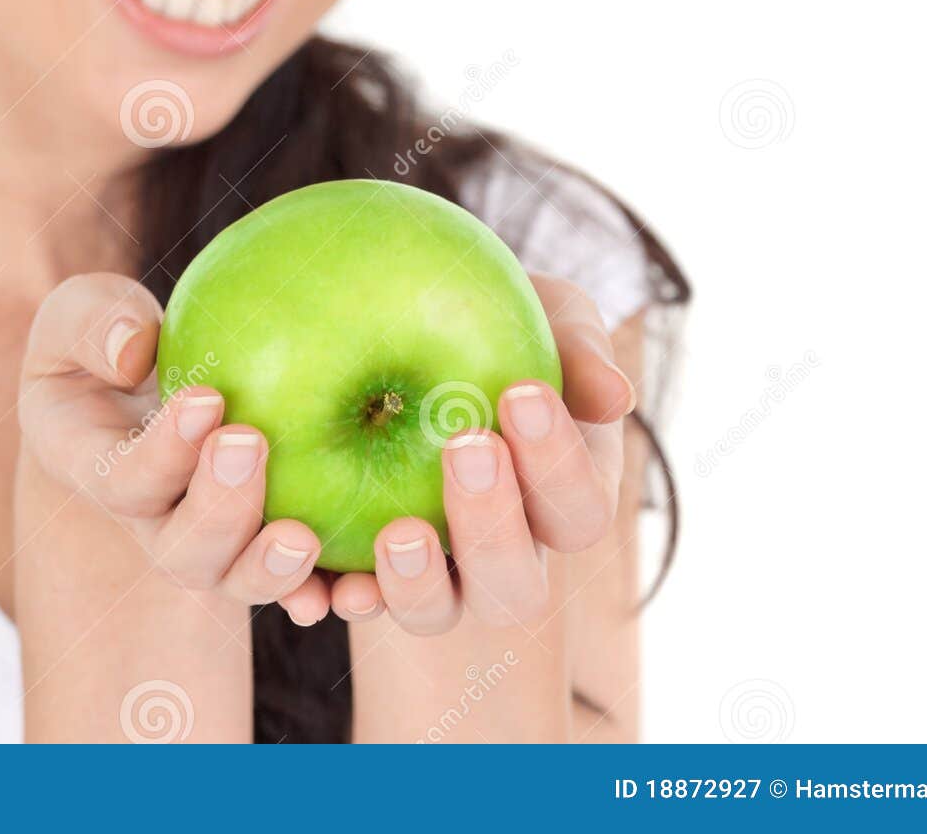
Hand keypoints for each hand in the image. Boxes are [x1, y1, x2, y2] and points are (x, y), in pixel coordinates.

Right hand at [17, 273, 328, 617]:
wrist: (139, 376)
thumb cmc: (109, 334)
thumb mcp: (79, 313)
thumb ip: (92, 324)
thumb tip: (131, 353)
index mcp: (101, 467)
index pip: (125, 481)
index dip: (163, 453)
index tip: (207, 398)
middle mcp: (156, 521)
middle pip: (183, 551)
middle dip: (219, 510)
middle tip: (251, 444)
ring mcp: (213, 539)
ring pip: (237, 578)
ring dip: (269, 567)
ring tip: (303, 537)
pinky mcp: (264, 538)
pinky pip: (297, 579)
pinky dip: (326, 586)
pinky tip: (363, 578)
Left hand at [328, 274, 635, 634]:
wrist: (408, 314)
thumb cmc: (497, 315)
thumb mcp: (548, 313)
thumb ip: (580, 348)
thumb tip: (617, 397)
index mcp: (558, 500)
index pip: (578, 509)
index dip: (556, 462)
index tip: (521, 391)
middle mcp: (500, 554)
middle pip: (512, 587)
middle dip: (493, 528)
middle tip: (466, 447)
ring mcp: (429, 571)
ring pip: (433, 614)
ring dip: (415, 586)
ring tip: (395, 533)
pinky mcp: (355, 566)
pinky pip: (341, 599)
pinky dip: (322, 594)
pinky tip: (309, 576)